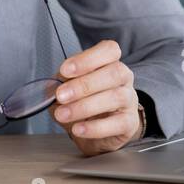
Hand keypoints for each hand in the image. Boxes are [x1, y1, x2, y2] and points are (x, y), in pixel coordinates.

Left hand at [51, 40, 143, 155]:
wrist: (95, 133)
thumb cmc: (82, 102)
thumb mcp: (68, 87)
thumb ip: (62, 83)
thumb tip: (53, 88)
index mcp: (110, 62)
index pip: (109, 50)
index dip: (88, 59)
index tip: (65, 70)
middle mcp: (124, 77)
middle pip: (114, 72)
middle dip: (84, 84)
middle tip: (61, 96)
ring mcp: (130, 99)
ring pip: (116, 97)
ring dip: (85, 106)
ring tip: (63, 114)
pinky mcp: (130, 123)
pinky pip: (118, 123)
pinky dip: (95, 127)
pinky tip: (78, 129)